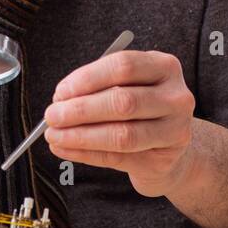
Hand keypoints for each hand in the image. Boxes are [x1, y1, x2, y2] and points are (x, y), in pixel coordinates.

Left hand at [43, 50, 196, 196]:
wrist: (170, 148)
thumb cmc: (140, 110)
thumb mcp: (129, 86)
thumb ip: (99, 87)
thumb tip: (61, 100)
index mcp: (165, 67)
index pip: (123, 66)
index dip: (88, 79)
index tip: (60, 92)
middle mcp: (176, 97)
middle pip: (123, 101)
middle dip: (80, 110)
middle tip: (51, 116)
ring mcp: (175, 131)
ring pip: (121, 134)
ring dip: (80, 136)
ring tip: (54, 135)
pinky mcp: (163, 160)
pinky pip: (117, 158)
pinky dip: (84, 154)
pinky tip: (65, 149)